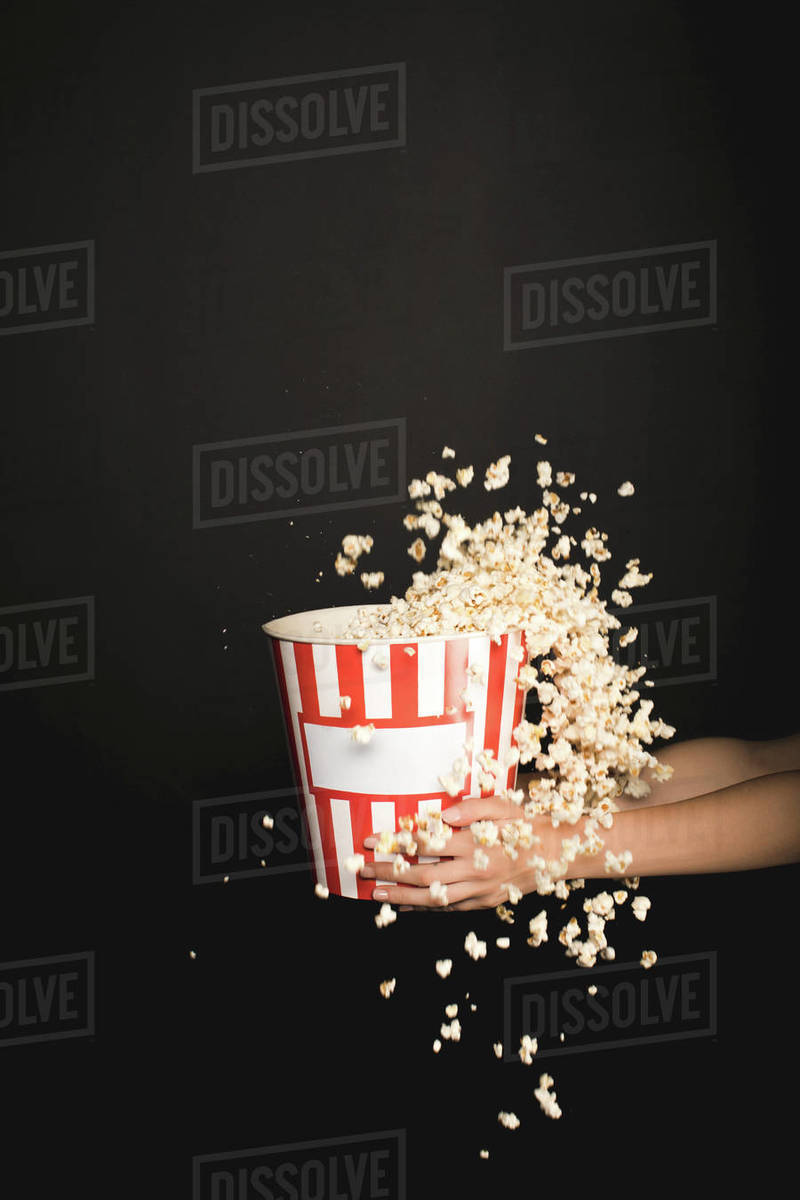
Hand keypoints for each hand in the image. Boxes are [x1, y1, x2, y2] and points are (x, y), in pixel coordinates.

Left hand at [360, 794, 554, 910]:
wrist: (555, 854)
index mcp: (476, 844)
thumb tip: (442, 815)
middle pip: (424, 874)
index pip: (427, 844)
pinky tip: (406, 906)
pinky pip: (450, 908)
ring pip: (434, 898)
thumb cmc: (526, 826)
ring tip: (377, 894)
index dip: (397, 842)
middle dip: (390, 871)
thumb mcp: (503, 807)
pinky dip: (425, 909)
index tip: (373, 839)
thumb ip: (473, 808)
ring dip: (403, 896)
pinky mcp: (483, 903)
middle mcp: (475, 870)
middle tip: (364, 869)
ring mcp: (479, 891)